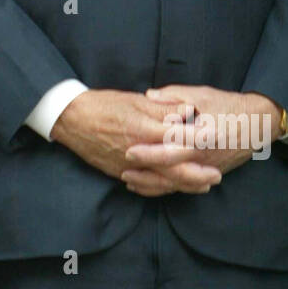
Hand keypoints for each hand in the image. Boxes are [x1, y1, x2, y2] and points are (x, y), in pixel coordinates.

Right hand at [51, 89, 220, 195]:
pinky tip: (171, 186)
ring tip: (201, 186)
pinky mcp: (119, 172)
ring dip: (183, 185)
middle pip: (174, 170)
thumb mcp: (134, 100)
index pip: (179, 140)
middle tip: (216, 177)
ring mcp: (128, 166)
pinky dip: (161, 188)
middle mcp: (138, 153)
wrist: (71, 119)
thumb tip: (188, 111)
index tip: (216, 142)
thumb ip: (163, 108)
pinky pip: (144, 184)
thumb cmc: (102, 105)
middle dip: (197, 176)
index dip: (199, 142)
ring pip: (160, 182)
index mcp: (144, 130)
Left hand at [121, 85, 281, 194]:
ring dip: (152, 184)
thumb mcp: (201, 95)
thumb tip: (149, 95)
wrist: (259, 123)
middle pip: (171, 170)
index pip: (171, 147)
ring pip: (176, 183)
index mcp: (201, 135)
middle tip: (123, 170)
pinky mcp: (209, 173)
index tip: (128, 149)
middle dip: (146, 172)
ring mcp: (207, 168)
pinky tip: (149, 186)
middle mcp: (204, 156)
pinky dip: (165, 188)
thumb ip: (174, 96)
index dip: (149, 151)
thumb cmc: (229, 105)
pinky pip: (184, 186)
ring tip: (129, 181)